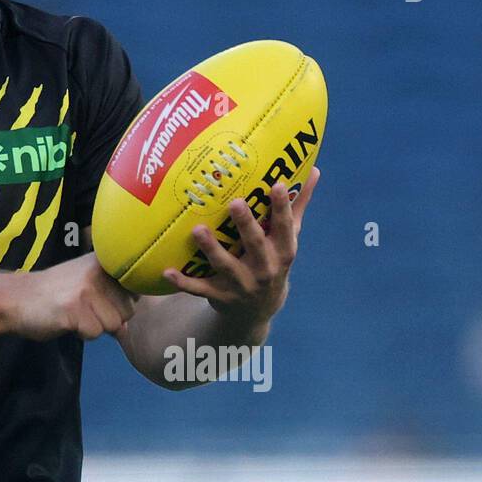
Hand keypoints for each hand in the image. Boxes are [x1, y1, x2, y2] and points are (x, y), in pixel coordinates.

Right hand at [10, 252, 137, 341]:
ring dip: (95, 327)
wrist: (16, 298)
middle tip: (84, 309)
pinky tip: (67, 322)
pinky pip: (95, 334)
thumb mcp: (85, 283)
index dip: (121, 301)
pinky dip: (82, 334)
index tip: (101, 299)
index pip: (135, 289)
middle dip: (109, 317)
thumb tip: (126, 328)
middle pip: (128, 311)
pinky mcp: (75, 310)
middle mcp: (97, 271)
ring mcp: (86, 290)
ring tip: (75, 315)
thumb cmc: (54, 293)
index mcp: (103, 261)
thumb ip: (111, 297)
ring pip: (114, 325)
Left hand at [163, 167, 319, 326]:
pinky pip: (200, 289)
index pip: (285, 227)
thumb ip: (296, 207)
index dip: (282, 207)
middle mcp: (264, 269)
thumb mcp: (288, 240)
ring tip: (198, 229)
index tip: (277, 185)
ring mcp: (241, 284)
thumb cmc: (272, 262)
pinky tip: (167, 271)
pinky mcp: (220, 296)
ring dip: (211, 248)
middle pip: (255, 244)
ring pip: (225, 265)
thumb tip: (314, 171)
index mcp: (282, 251)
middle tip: (235, 202)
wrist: (258, 310)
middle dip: (246, 224)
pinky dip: (183, 282)